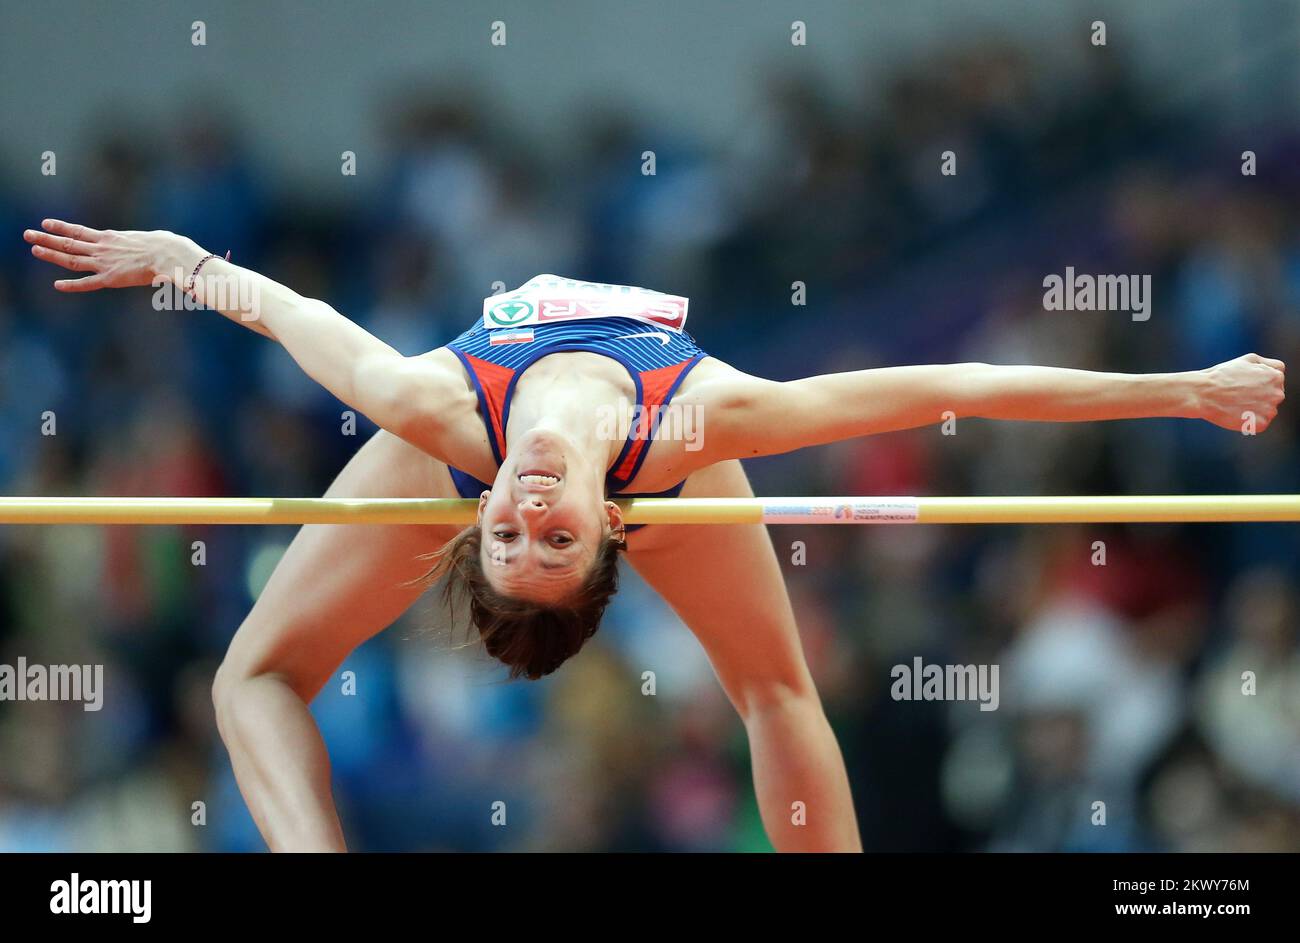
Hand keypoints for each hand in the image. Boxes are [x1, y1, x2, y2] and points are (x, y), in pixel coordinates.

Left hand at [23, 219, 194, 291]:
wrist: (169, 253)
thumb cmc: (167, 245)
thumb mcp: (151, 238)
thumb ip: (144, 242)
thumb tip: (158, 242)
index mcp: (111, 237)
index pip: (80, 232)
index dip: (62, 227)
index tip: (46, 223)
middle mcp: (102, 248)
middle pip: (68, 243)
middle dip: (46, 238)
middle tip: (27, 234)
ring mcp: (104, 263)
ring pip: (71, 259)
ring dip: (51, 254)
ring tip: (34, 249)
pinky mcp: (111, 278)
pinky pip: (87, 283)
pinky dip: (72, 284)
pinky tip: (57, 285)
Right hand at [1197, 353, 1285, 431]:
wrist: (1203, 393)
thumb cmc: (1222, 375)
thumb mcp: (1248, 359)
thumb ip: (1269, 363)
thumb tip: (1278, 371)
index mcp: (1276, 377)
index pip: (1276, 381)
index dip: (1259, 382)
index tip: (1245, 384)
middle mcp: (1278, 394)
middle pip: (1273, 396)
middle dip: (1259, 396)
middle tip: (1238, 394)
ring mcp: (1270, 410)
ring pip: (1267, 410)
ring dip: (1255, 409)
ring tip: (1236, 404)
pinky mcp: (1261, 424)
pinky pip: (1259, 423)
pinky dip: (1249, 421)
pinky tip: (1237, 413)